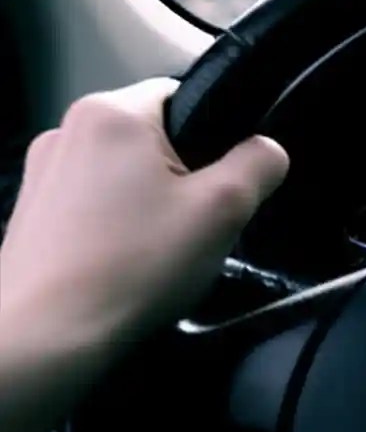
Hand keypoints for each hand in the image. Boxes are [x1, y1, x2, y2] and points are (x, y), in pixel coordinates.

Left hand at [0, 78, 288, 338]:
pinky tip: (126, 264)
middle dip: (184, 175)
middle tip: (199, 224)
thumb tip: (268, 149)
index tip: (223, 184)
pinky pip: (94, 204)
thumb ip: (259, 165)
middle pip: (154, 137)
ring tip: (160, 251)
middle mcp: (67, 130)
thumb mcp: (223, 211)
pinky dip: (117, 226)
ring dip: (150, 203)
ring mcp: (41, 173)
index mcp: (111, 112)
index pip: (183, 93)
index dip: (216, 135)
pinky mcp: (31, 213)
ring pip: (124, 173)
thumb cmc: (133, 267)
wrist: (46, 338)